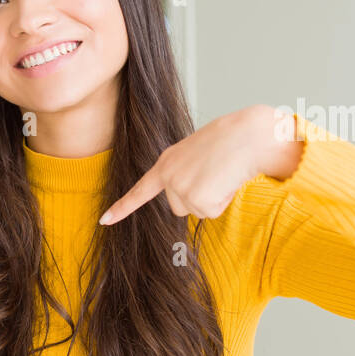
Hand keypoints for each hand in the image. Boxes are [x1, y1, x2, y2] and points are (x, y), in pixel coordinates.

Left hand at [98, 104, 298, 224]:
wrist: (250, 135)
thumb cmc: (232, 139)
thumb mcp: (197, 152)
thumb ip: (185, 171)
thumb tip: (191, 194)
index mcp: (166, 162)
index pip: (140, 189)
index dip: (122, 207)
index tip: (104, 220)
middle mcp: (168, 176)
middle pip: (177, 206)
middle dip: (198, 197)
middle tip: (214, 173)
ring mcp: (180, 188)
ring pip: (194, 211)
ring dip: (211, 199)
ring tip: (222, 174)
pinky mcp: (197, 199)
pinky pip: (211, 213)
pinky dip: (223, 201)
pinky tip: (227, 181)